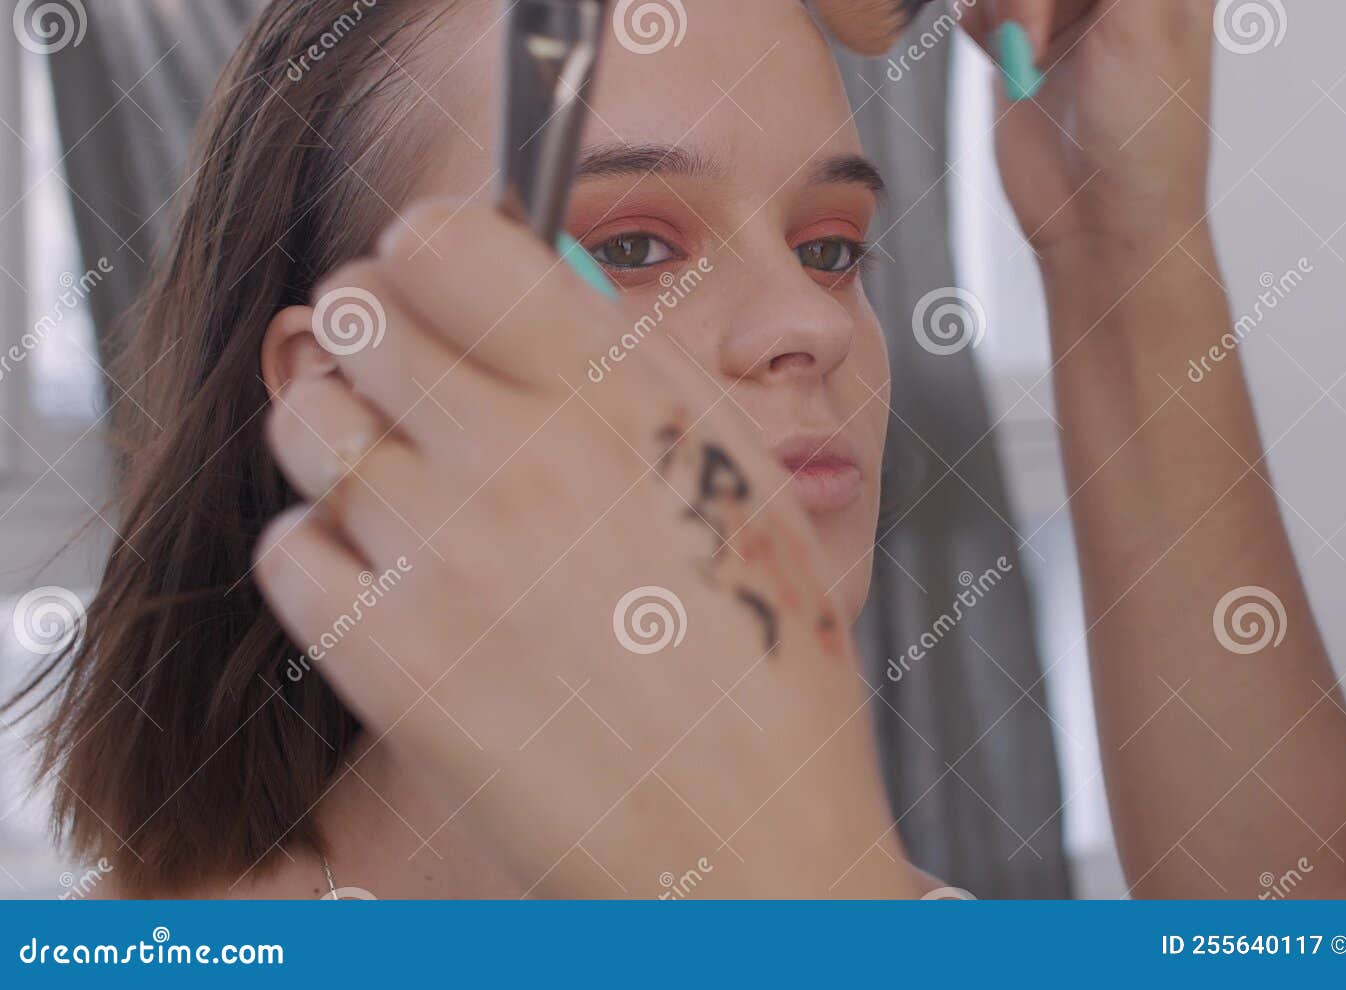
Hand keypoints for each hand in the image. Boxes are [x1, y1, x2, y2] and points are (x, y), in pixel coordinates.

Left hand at [253, 201, 914, 897]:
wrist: (746, 833)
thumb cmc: (767, 660)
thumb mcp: (745, 472)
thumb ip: (627, 367)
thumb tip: (530, 286)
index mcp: (620, 395)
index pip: (445, 237)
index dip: (429, 251)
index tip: (438, 284)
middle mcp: (522, 455)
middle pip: (353, 313)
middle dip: (375, 333)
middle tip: (406, 375)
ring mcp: (443, 556)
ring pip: (306, 426)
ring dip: (344, 439)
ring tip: (405, 487)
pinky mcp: (387, 657)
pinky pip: (288, 550)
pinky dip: (324, 556)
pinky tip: (395, 582)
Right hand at [960, 0, 1215, 252]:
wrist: (1097, 220)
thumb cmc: (1149, 139)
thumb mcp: (1144, 18)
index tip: (1047, 13)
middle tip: (1035, 29)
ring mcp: (1062, 7)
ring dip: (1006, 5)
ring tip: (1028, 54)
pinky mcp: (1016, 39)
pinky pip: (978, 1)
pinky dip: (981, 26)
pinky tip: (1008, 62)